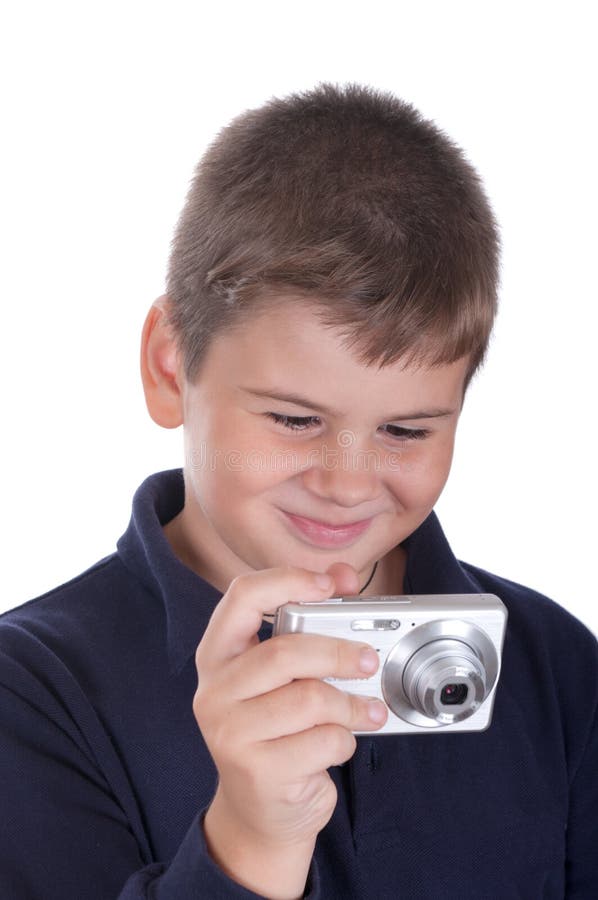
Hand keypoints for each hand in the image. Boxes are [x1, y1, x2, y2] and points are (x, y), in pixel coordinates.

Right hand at [193, 563, 386, 898]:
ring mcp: (231, 732)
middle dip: (339, 652)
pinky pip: (323, 741)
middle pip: (284, 651)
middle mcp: (215, 690)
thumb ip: (308, 626)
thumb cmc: (277, 731)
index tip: (330, 584)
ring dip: (352, 705)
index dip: (289, 579)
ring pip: (310, 699)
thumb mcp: (282, 677)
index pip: (242, 596)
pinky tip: (339, 744)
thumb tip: (344, 576)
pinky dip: (346, 740)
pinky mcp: (257, 771)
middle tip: (369, 659)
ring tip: (367, 711)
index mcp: (218, 654)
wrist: (260, 813)